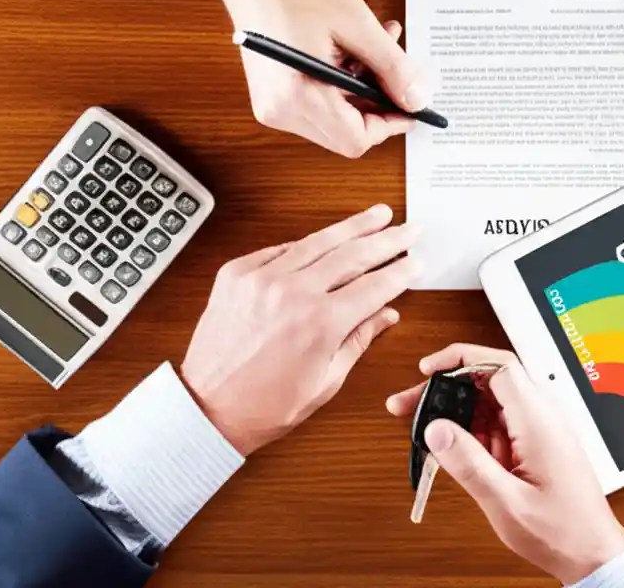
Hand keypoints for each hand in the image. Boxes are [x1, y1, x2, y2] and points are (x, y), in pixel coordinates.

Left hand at [181, 204, 417, 455]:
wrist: (207, 408)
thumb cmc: (264, 405)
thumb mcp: (326, 381)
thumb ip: (359, 340)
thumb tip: (386, 315)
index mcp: (321, 323)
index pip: (376, 285)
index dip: (401, 271)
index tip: (416, 261)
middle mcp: (292, 293)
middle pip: (354, 254)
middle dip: (388, 239)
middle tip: (409, 229)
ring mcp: (262, 278)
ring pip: (318, 241)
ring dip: (353, 226)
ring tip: (377, 215)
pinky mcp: (237, 273)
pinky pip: (281, 248)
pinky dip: (308, 242)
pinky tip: (327, 237)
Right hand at [215, 0, 430, 157]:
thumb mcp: (358, 26)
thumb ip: (394, 68)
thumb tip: (417, 100)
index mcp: (300, 96)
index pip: (356, 139)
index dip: (390, 126)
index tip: (410, 108)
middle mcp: (281, 110)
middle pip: (346, 135)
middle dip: (377, 108)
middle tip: (396, 78)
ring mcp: (273, 107)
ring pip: (335, 123)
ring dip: (362, 95)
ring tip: (375, 56)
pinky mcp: (273, 98)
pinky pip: (317, 108)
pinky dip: (341, 91)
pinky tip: (353, 59)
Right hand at [386, 345, 623, 583]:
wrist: (592, 552)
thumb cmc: (562, 532)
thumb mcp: (506, 501)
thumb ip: (469, 464)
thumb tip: (436, 430)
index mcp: (538, 421)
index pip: (498, 366)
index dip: (460, 359)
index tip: (428, 370)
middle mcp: (542, 417)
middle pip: (488, 381)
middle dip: (447, 387)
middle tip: (410, 404)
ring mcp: (540, 430)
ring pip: (490, 404)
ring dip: (456, 414)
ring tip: (424, 432)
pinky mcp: (536, 444)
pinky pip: (498, 426)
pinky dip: (471, 433)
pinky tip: (453, 451)